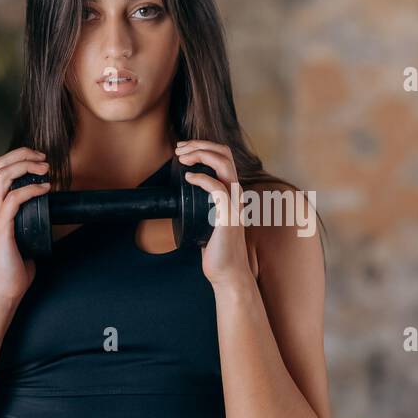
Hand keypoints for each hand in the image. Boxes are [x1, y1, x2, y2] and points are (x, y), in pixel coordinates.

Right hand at [0, 146, 50, 304]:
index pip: (1, 170)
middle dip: (22, 154)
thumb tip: (49, 212)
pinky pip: (14, 199)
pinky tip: (46, 189)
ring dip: (26, 166)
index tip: (40, 160)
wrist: (3, 290)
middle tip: (43, 158)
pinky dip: (32, 189)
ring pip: (3, 176)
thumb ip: (31, 222)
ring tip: (46, 168)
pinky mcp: (1, 228)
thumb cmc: (14, 267)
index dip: (19, 158)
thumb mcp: (26, 237)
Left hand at [175, 139, 251, 289]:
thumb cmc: (217, 249)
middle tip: (180, 149)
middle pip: (225, 153)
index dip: (204, 146)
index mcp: (232, 191)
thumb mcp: (208, 220)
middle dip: (200, 145)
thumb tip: (182, 197)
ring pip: (224, 164)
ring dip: (201, 154)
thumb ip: (203, 206)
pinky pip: (218, 189)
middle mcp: (236, 193)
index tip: (184, 150)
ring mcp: (235, 203)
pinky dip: (202, 179)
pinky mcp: (228, 216)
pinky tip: (189, 178)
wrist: (228, 272)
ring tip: (182, 157)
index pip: (224, 156)